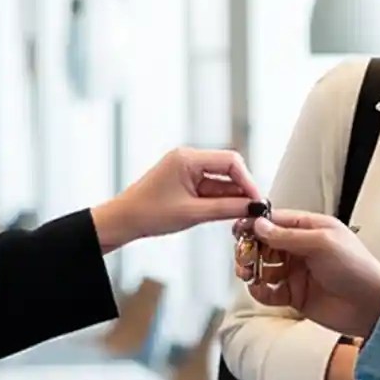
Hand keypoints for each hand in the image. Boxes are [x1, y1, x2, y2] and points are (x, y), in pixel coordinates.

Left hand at [91, 147, 261, 251]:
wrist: (123, 221)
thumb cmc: (148, 214)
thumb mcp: (192, 213)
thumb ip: (226, 209)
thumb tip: (253, 206)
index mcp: (187, 158)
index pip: (231, 161)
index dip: (247, 181)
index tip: (256, 200)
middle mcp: (188, 158)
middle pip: (227, 169)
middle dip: (242, 189)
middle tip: (253, 209)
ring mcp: (186, 169)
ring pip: (220, 180)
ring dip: (232, 197)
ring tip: (243, 215)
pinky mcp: (184, 181)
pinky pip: (209, 187)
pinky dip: (220, 200)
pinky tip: (228, 213)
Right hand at [237, 209, 379, 337]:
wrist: (371, 307)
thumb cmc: (356, 268)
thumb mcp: (322, 244)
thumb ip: (287, 236)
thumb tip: (259, 225)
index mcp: (310, 228)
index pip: (274, 221)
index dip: (255, 224)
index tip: (238, 231)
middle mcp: (300, 249)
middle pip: (263, 244)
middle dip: (249, 249)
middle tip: (244, 258)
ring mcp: (296, 272)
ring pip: (262, 267)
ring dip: (251, 269)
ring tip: (248, 274)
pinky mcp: (294, 295)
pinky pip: (268, 291)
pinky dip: (259, 290)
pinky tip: (260, 290)